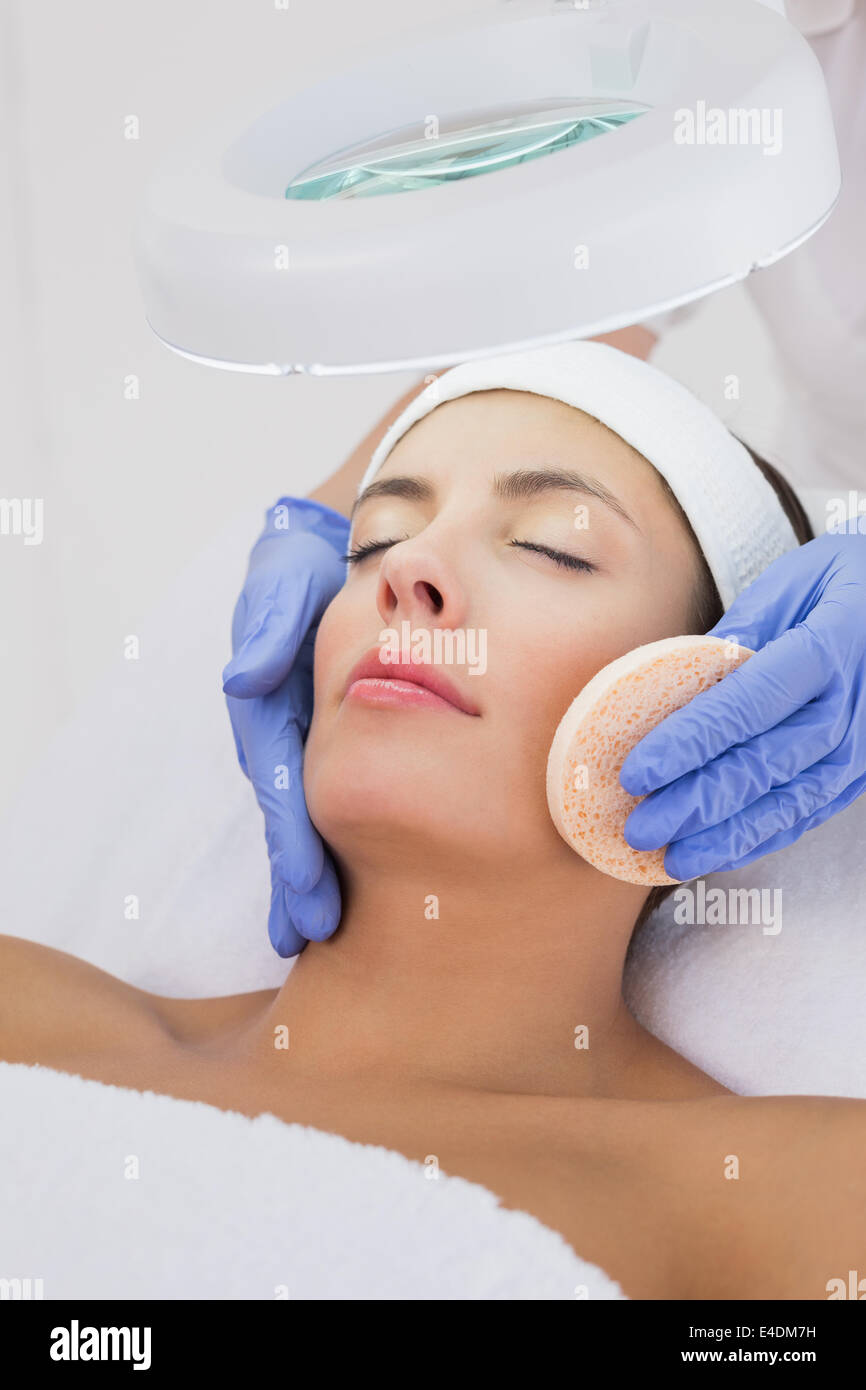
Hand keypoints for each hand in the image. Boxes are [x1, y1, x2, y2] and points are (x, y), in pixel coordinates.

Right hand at [223, 497, 349, 955]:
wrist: (325, 557)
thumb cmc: (304, 569)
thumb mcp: (285, 580)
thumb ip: (267, 624)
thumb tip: (244, 679)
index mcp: (268, 704)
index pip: (281, 783)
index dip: (294, 840)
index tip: (308, 893)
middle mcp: (277, 732)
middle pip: (286, 815)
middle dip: (296, 875)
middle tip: (311, 932)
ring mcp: (296, 739)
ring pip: (302, 816)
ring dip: (303, 873)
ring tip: (312, 930)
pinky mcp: (320, 738)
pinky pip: (323, 796)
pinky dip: (325, 843)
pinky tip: (338, 889)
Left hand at [620, 523, 865, 878]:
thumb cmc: (842, 584)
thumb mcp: (791, 585)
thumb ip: (738, 633)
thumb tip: (678, 677)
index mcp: (825, 650)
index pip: (745, 706)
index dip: (688, 744)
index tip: (637, 772)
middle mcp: (846, 708)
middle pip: (760, 765)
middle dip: (694, 804)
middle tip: (639, 828)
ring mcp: (859, 748)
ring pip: (785, 803)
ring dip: (724, 837)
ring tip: (670, 858)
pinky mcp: (859, 774)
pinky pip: (806, 814)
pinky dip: (759, 838)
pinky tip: (716, 853)